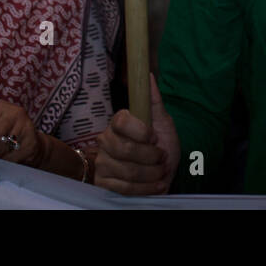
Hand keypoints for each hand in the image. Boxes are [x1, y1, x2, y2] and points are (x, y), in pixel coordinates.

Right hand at [94, 75, 180, 195]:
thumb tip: (147, 77)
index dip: (141, 131)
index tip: (155, 137)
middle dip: (151, 156)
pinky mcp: (103, 183)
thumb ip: (153, 101)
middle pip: (125, 149)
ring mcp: (102, 162)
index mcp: (118, 122)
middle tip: (162, 157)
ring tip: (161, 171)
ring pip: (127, 171)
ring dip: (152, 174)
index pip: (121, 122)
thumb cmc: (162, 144)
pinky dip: (146, 188)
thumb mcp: (163, 122)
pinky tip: (157, 184)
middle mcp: (105, 140)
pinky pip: (124, 188)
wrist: (163, 171)